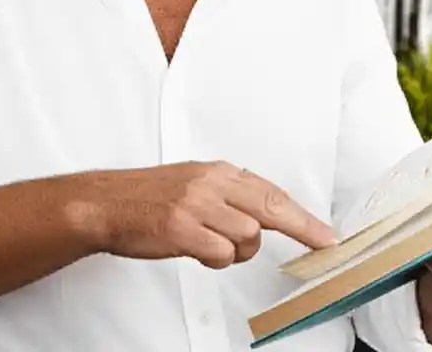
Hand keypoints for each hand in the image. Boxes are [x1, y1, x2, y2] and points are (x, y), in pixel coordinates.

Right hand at [82, 161, 336, 268]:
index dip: (303, 215)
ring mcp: (196, 204)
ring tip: (211, 247)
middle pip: (272, 208)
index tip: (325, 233)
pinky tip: (198, 253)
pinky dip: (215, 260)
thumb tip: (263, 217)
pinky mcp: (180, 228)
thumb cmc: (150, 198)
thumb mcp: (196, 184)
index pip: (272, 193)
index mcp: (219, 172)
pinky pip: (220, 253)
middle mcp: (212, 184)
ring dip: (237, 252)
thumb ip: (230, 196)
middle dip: (303, 228)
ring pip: (247, 237)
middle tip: (324, 244)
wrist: (105, 204)